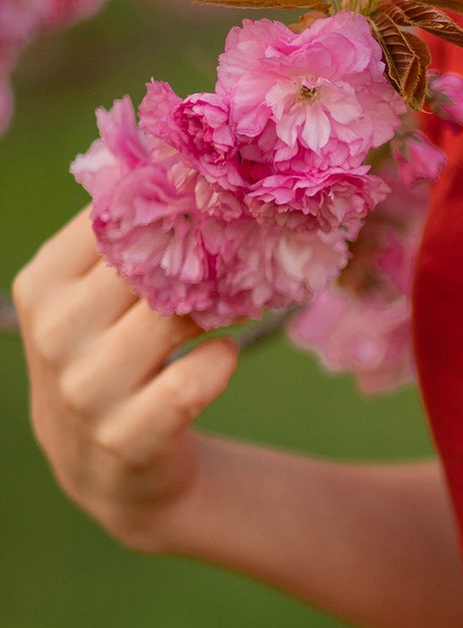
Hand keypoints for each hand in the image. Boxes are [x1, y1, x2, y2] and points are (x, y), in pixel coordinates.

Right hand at [13, 209, 237, 550]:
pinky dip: (218, 363)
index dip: (169, 199)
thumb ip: (125, 240)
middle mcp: (55, 333)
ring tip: (250, 291)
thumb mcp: (97, 299)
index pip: (107, 218)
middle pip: (144, 265)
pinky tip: (224, 354)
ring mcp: (86, 389)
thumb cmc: (113, 358)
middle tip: (255, 234)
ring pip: (171, 318)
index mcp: (42, 284)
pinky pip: (191, 383)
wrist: (110, 468)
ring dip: (221, 302)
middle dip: (205, 248)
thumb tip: (181, 160)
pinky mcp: (127, 436)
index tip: (219, 189)